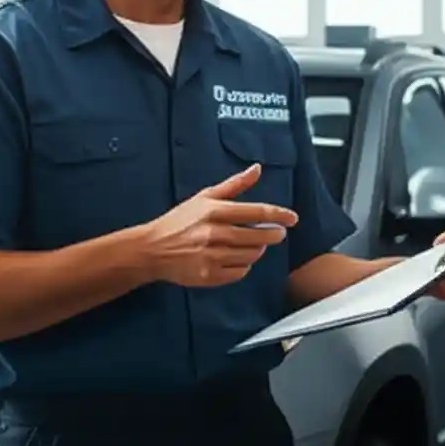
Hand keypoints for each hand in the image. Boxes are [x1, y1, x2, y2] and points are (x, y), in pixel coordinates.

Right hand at [141, 164, 298, 287]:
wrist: (152, 249)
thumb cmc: (180, 221)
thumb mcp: (204, 197)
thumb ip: (234, 185)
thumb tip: (258, 169)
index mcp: (214, 211)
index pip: (256, 212)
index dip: (279, 215)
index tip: (293, 218)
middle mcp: (213, 234)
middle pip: (258, 237)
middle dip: (274, 234)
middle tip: (278, 233)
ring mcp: (210, 257)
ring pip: (252, 255)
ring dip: (259, 249)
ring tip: (254, 244)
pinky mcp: (207, 276)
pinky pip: (240, 272)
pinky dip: (244, 265)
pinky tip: (238, 258)